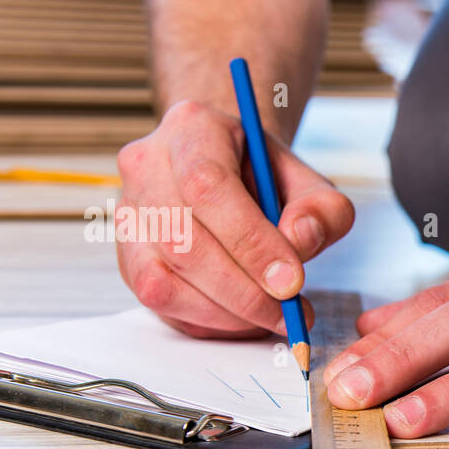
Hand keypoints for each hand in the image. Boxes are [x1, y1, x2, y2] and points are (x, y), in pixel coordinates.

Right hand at [115, 99, 354, 337]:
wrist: (231, 175)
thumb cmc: (269, 180)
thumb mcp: (311, 184)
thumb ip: (322, 210)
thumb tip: (299, 241)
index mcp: (193, 129)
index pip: (207, 186)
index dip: (250, 242)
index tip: (292, 282)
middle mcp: (147, 165)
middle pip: (183, 240)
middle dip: (243, 290)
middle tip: (290, 313)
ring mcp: (128, 212)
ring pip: (161, 277)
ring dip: (224, 312)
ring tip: (272, 316)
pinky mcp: (127, 255)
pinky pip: (156, 299)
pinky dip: (204, 319)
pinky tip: (242, 318)